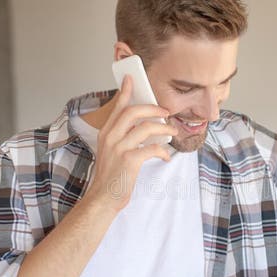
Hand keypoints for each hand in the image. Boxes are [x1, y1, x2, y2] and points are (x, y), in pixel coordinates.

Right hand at [83, 74, 177, 213]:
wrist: (103, 198)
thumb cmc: (111, 176)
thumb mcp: (111, 152)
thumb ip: (122, 137)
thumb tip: (143, 127)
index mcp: (106, 133)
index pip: (117, 107)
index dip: (125, 92)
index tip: (131, 79)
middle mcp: (111, 137)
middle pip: (133, 112)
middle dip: (153, 109)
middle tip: (165, 112)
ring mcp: (119, 148)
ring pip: (146, 128)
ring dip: (163, 129)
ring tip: (172, 133)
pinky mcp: (129, 160)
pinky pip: (152, 148)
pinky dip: (162, 151)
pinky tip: (165, 156)